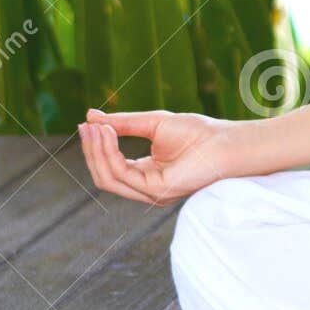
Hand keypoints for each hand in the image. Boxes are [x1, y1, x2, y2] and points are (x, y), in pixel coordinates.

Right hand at [77, 107, 243, 205]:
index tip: (86, 123)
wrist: (225, 141)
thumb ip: (123, 123)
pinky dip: (110, 154)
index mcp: (146, 174)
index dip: (95, 147)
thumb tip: (91, 116)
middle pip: (103, 175)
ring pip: (108, 178)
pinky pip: (122, 175)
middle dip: (91, 150)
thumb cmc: (198, 132)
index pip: (110, 167)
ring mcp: (151, 193)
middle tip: (85, 125)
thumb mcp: (152, 123)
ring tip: (94, 127)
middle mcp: (146, 188)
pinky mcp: (156, 192)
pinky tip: (108, 134)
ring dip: (97, 151)